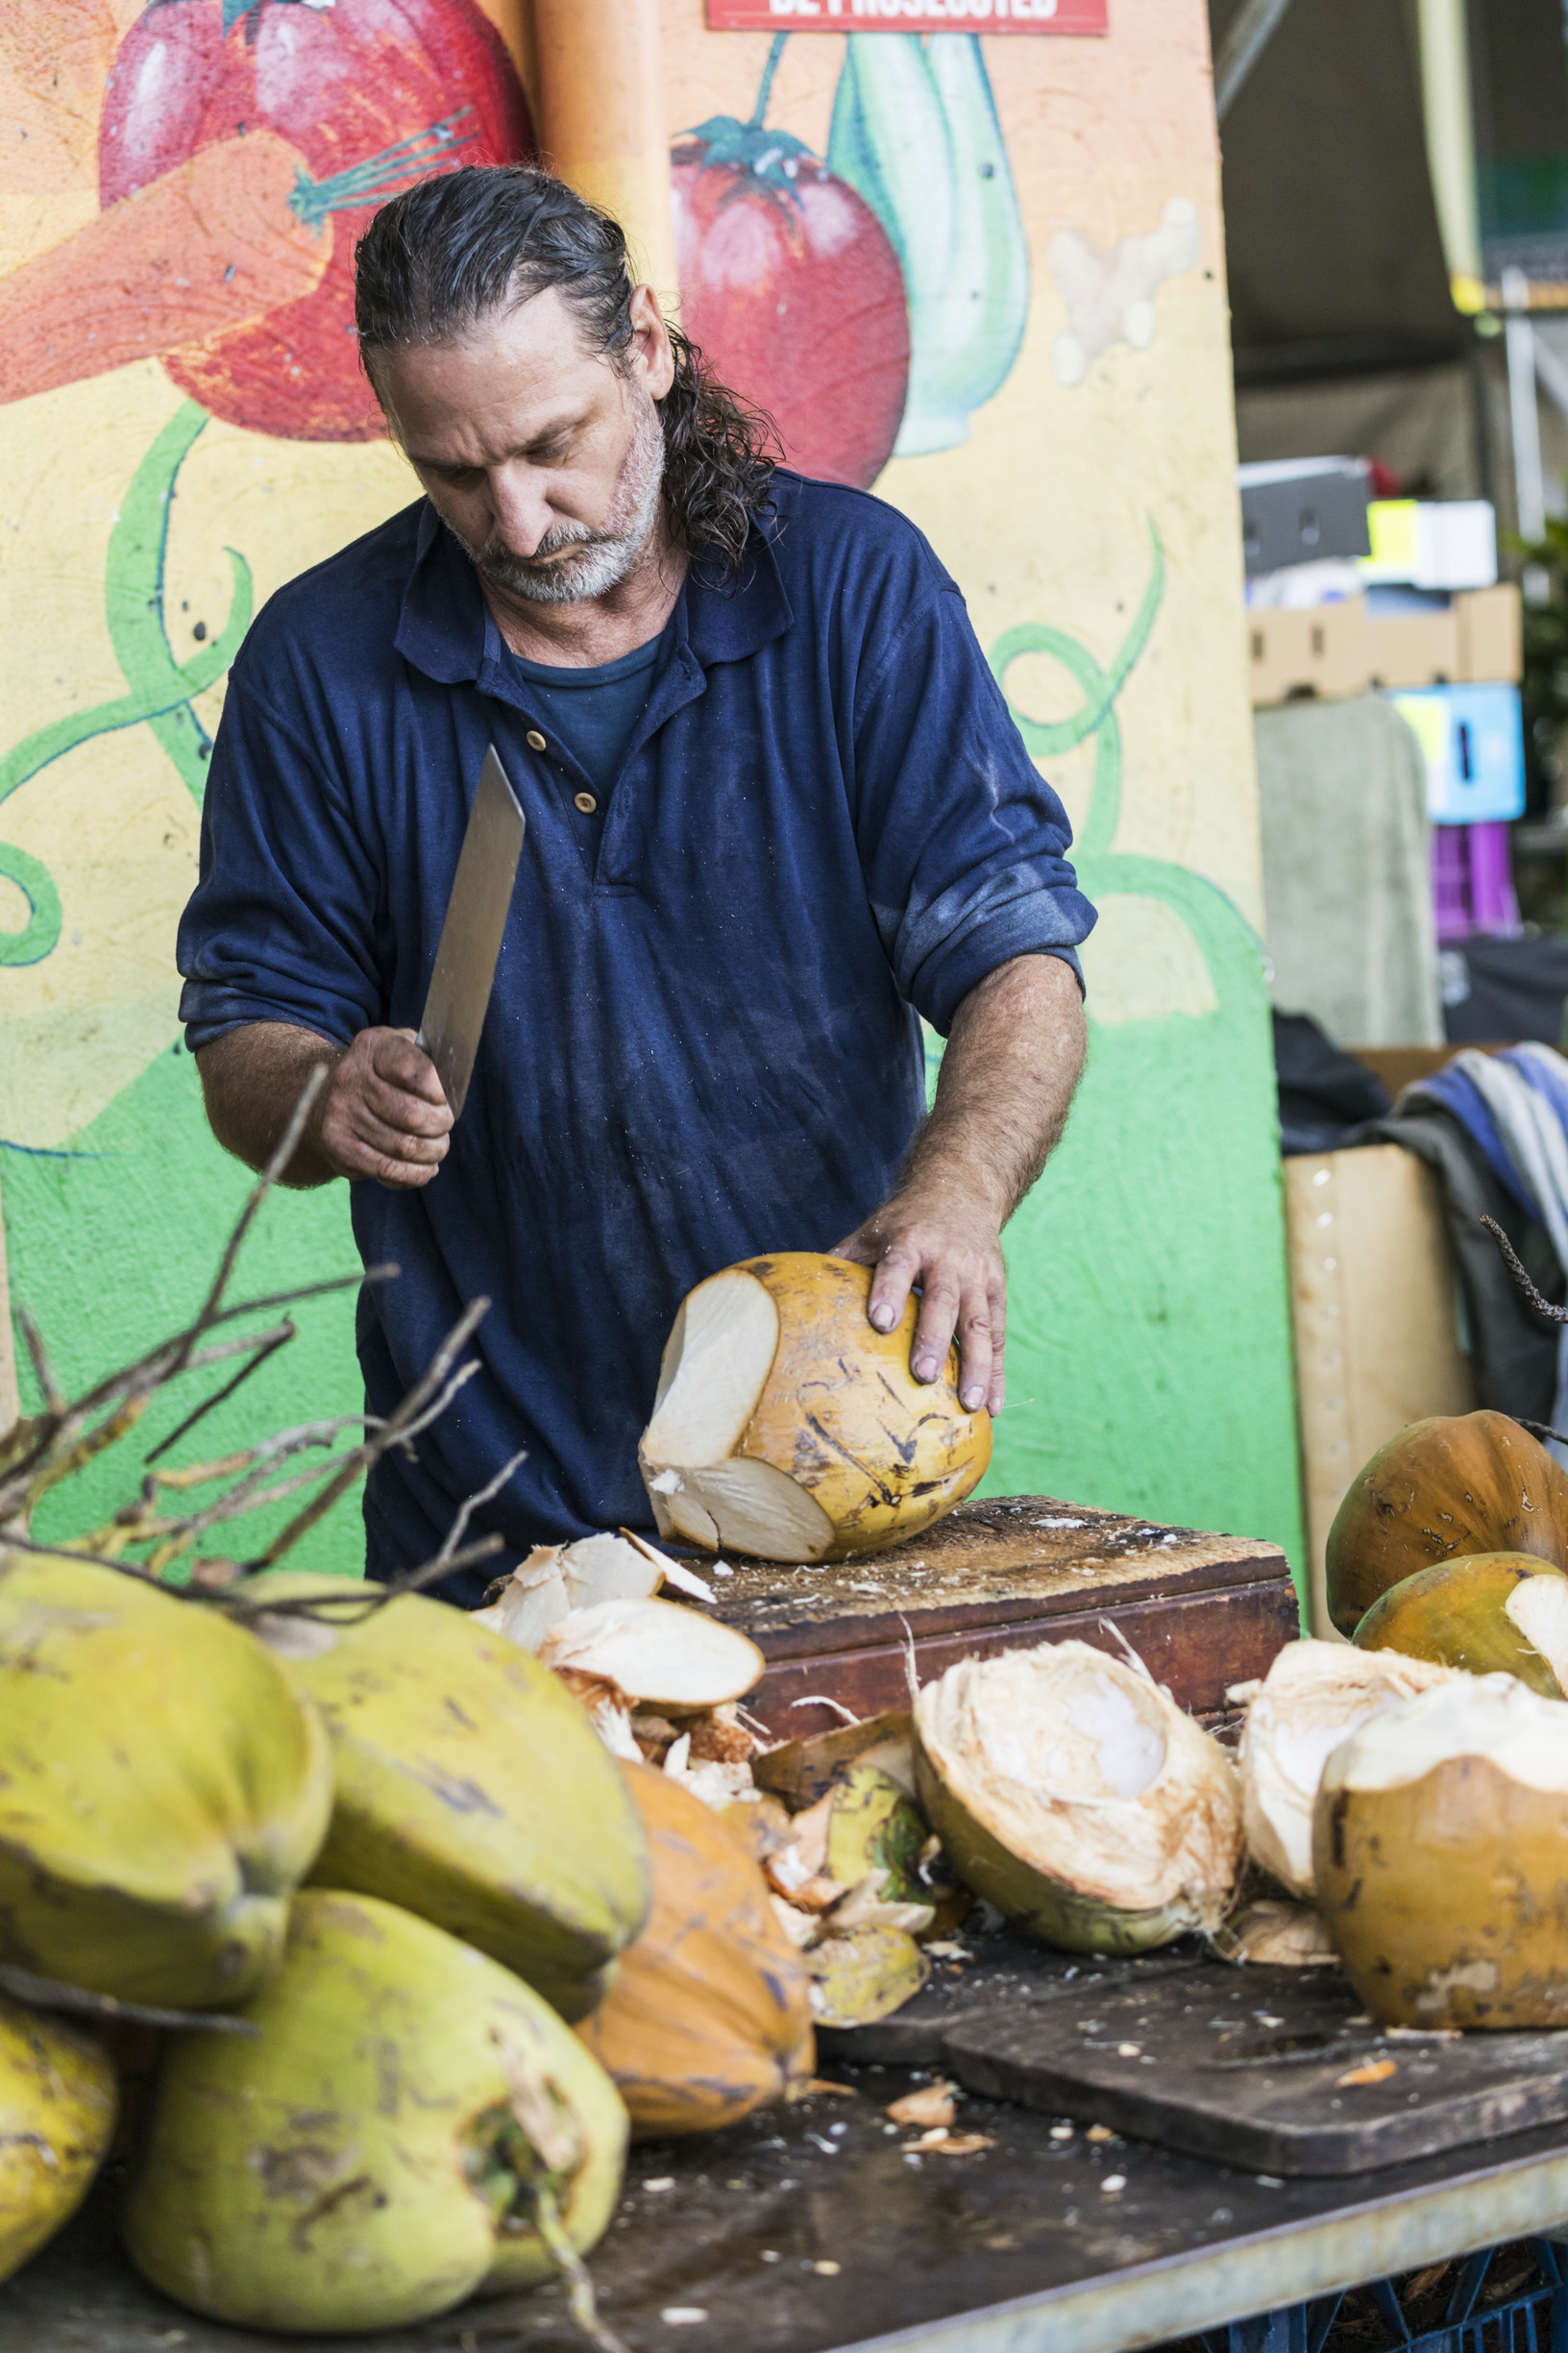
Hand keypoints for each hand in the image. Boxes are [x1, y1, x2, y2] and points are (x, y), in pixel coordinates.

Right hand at [311, 1027, 452, 1188]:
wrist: (324, 1095)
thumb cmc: (382, 1073)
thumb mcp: (402, 1048)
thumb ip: (429, 1056)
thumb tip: (455, 1081)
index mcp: (373, 1048)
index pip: (414, 1070)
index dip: (439, 1090)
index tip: (445, 1098)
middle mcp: (350, 1078)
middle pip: (412, 1115)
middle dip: (440, 1125)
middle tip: (444, 1124)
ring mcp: (341, 1115)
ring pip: (403, 1147)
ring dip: (432, 1152)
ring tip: (437, 1147)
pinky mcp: (338, 1147)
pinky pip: (386, 1170)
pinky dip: (415, 1174)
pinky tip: (425, 1167)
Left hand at [835, 1186, 1006, 1415]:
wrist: (961, 1190)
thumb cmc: (904, 1221)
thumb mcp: (871, 1231)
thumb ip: (843, 1263)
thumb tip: (790, 1296)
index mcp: (910, 1240)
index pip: (899, 1265)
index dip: (890, 1292)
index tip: (881, 1323)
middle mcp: (948, 1258)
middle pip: (943, 1301)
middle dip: (934, 1339)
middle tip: (922, 1376)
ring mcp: (977, 1276)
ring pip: (978, 1323)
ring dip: (975, 1366)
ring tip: (968, 1405)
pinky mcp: (997, 1291)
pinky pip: (997, 1336)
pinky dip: (996, 1372)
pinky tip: (992, 1407)